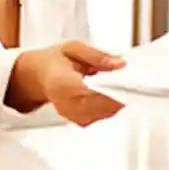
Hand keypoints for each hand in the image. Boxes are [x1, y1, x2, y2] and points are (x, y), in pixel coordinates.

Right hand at [7, 41, 125, 125]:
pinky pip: (103, 116)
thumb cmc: (55, 61)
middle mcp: (66, 104)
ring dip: (117, 99)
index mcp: (62, 83)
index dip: (111, 87)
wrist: (39, 77)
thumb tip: (119, 64)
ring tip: (120, 83)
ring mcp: (73, 116)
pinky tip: (111, 92)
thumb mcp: (73, 48)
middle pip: (101, 105)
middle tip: (129, 79)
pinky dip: (111, 104)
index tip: (126, 79)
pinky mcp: (80, 121)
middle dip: (119, 92)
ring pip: (105, 112)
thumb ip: (97, 55)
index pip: (90, 91)